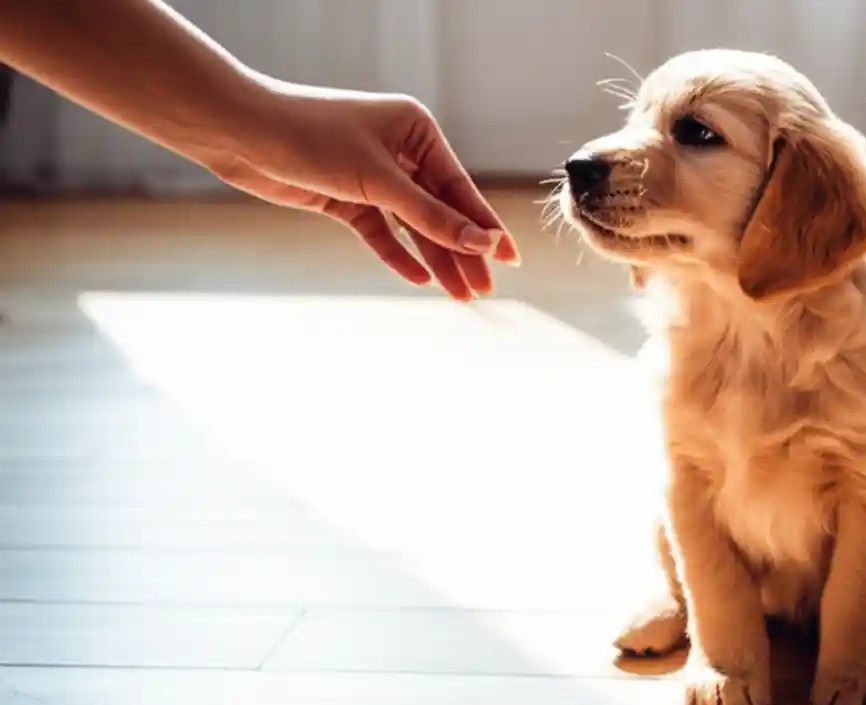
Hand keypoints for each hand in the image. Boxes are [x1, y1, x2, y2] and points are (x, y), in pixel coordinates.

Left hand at [206, 84, 518, 299]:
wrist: (238, 131)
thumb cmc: (309, 136)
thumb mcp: (378, 180)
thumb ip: (431, 216)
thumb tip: (481, 242)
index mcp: (416, 130)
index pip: (459, 187)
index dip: (485, 226)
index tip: (511, 259)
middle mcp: (398, 150)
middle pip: (438, 210)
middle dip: (460, 250)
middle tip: (484, 290)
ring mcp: (371, 174)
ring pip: (411, 225)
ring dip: (434, 258)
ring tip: (459, 296)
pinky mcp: (345, 196)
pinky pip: (380, 231)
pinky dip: (397, 254)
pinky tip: (419, 279)